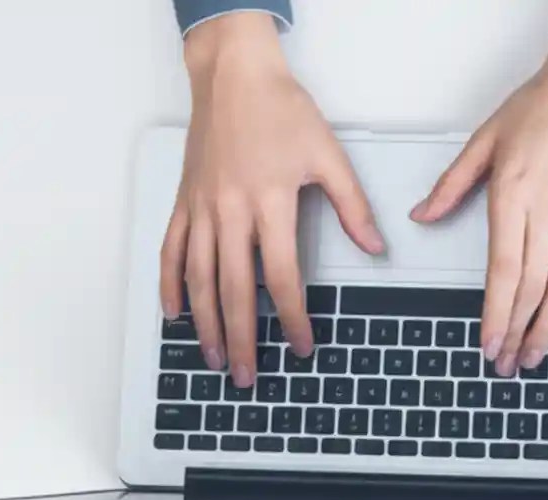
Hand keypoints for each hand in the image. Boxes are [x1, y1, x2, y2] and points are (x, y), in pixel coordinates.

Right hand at [160, 13, 383, 386]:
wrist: (233, 75)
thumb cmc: (280, 110)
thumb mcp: (329, 155)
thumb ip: (352, 206)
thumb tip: (375, 248)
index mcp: (269, 202)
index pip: (281, 276)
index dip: (292, 317)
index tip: (301, 346)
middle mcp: (229, 211)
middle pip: (234, 289)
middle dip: (242, 338)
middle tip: (248, 376)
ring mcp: (201, 208)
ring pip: (198, 278)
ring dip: (205, 323)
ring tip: (213, 357)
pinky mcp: (184, 201)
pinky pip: (171, 251)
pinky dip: (171, 284)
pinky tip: (175, 313)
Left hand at [410, 0, 547, 375]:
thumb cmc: (541, 105)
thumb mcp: (484, 140)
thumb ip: (452, 184)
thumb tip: (421, 215)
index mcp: (513, 196)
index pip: (502, 271)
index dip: (495, 314)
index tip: (487, 343)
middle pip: (531, 288)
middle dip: (516, 332)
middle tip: (507, 364)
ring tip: (535, 357)